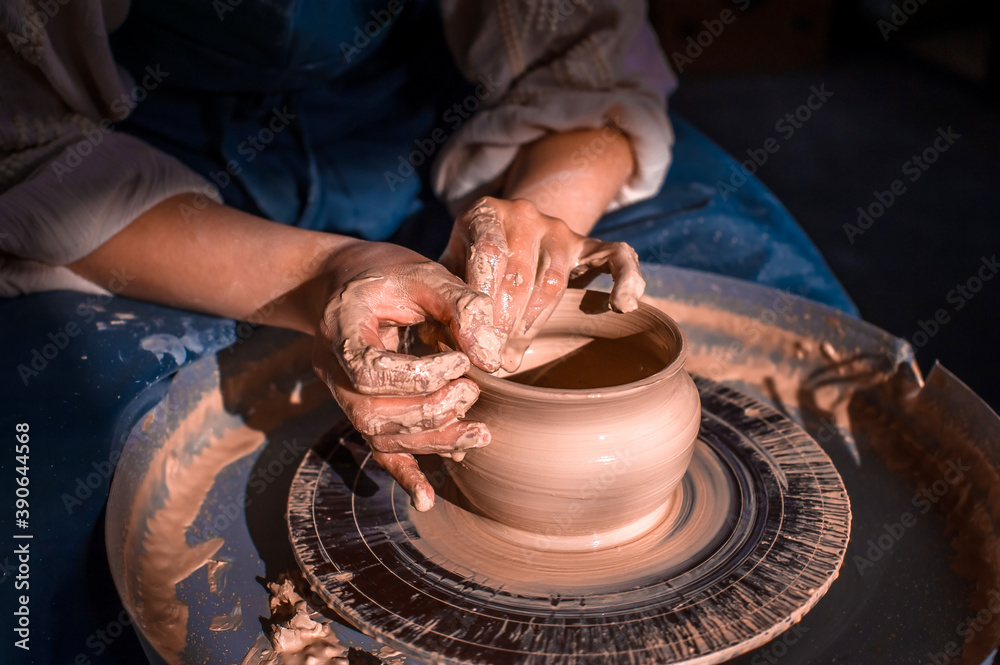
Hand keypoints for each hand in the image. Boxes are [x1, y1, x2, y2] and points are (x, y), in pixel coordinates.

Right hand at [311, 242, 501, 510]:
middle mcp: (333, 370)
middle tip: (473, 391)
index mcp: (341, 329)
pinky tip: (426, 497)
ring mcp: (343, 395)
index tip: (460, 359)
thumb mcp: (425, 273)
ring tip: (479, 432)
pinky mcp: (361, 410)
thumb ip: (461, 307)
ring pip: (378, 436)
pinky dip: (403, 474)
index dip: (419, 376)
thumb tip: (493, 358)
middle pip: (371, 415)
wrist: (344, 283)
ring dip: (431, 441)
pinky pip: (376, 450)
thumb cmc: (388, 275)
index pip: (370, 372)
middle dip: (430, 412)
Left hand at [440, 197, 645, 370]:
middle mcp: (524, 213)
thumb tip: (441, 346)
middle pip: (519, 273)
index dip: (483, 303)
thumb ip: (445, 297)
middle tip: (493, 357)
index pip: (486, 256)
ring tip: (515, 351)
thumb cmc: (470, 262)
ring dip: (534, 321)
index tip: (477, 342)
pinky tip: (622, 306)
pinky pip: (617, 256)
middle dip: (504, 322)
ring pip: (553, 279)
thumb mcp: (449, 267)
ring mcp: (559, 228)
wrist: (509, 228)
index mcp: (484, 212)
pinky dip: (625, 279)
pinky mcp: (590, 243)